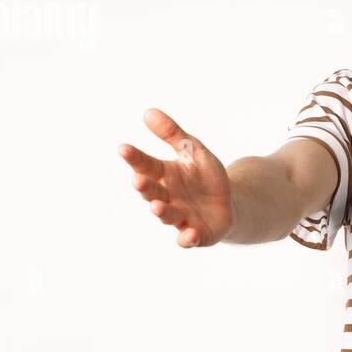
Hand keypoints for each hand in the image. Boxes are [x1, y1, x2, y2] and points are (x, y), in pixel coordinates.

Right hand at [118, 108, 233, 247]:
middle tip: (137, 180)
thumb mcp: (193, 150)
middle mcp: (167, 197)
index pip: (145, 165)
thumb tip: (148, 112)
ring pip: (167, 216)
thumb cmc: (204, 176)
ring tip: (156, 206)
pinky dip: (187, 238)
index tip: (123, 148)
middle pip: (152, 191)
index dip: (135, 158)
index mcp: (164, 175)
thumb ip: (172, 133)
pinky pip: (188, 239)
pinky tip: (190, 233)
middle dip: (144, 187)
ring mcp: (179, 216)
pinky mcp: (194, 234)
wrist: (228, 203)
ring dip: (161, 211)